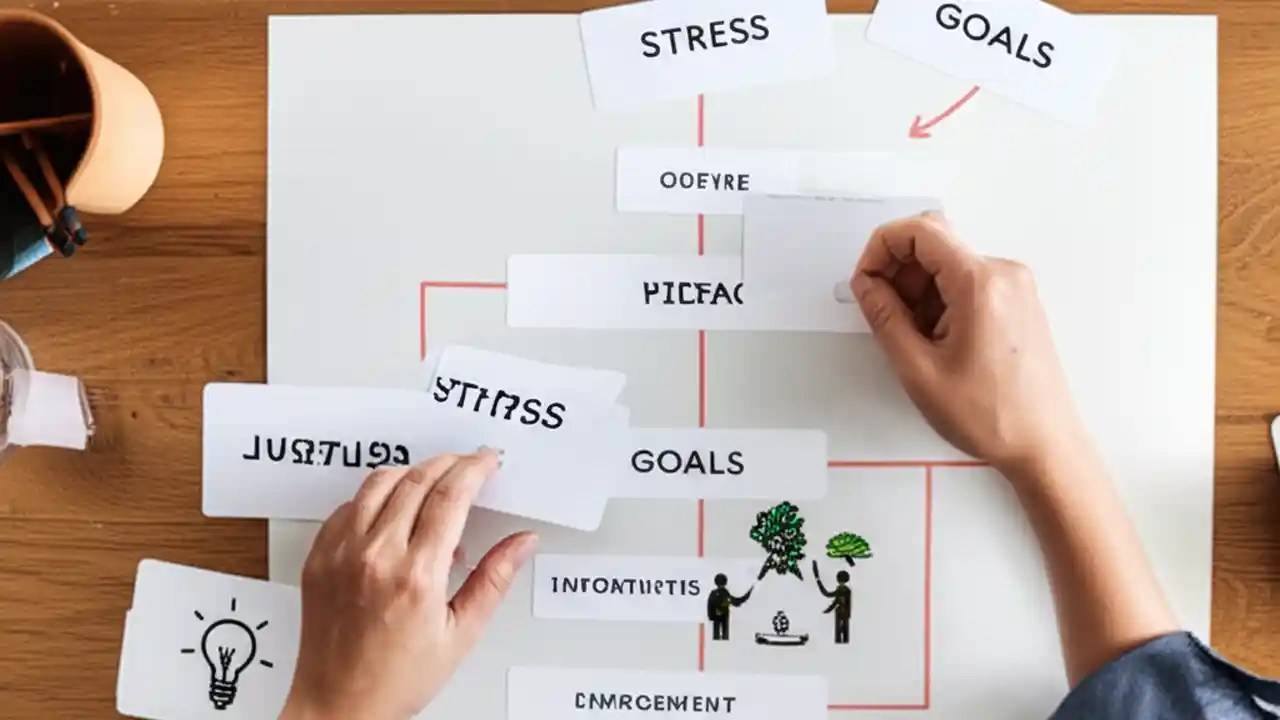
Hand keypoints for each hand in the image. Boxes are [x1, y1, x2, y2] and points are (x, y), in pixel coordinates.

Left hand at [280, 450, 537, 719]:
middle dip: (450, 463)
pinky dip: (374, 496)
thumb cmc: (395, 680)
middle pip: (418, 480)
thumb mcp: (461, 633)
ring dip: (412, 472)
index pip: (451, 496)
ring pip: (379, 482)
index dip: (474, 469)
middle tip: (468, 464)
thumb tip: (520, 543)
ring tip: (433, 481)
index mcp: (416, 576)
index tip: (487, 463)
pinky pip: (348, 506)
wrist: (339, 706)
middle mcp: (375, 557)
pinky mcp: (318, 557)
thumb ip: (493, 579)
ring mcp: (341, 554)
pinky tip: (391, 510)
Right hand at [849, 213, 1086, 473]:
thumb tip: (866, 284)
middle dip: (898, 273)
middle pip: (934, 245)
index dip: (881, 248)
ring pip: (948, 266)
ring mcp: (1015, 287)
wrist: (1045, 445)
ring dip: (919, 293)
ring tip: (916, 341)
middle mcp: (1003, 274)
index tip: (866, 279)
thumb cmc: (991, 415)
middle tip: (885, 317)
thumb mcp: (918, 369)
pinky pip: (967, 283)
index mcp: (980, 283)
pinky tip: (938, 342)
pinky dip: (941, 302)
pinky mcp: (1017, 302)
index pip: (920, 230)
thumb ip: (884, 317)